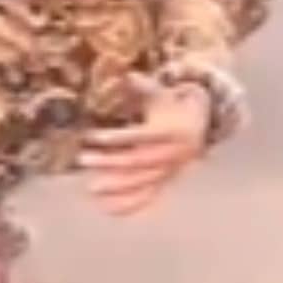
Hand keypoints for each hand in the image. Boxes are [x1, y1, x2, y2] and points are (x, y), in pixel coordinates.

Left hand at [78, 77, 212, 216]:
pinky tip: (105, 208)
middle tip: (82, 159)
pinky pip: (147, 198)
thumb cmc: (173, 106)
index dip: (115, 138)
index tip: (91, 137)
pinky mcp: (165, 183)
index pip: (138, 136)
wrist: (200, 127)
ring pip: (140, 183)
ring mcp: (168, 172)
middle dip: (108, 162)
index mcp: (168, 131)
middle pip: (136, 162)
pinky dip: (128, 205)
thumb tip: (128, 75)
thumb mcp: (162, 94)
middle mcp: (169, 154)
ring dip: (115, 187)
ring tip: (89, 187)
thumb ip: (144, 86)